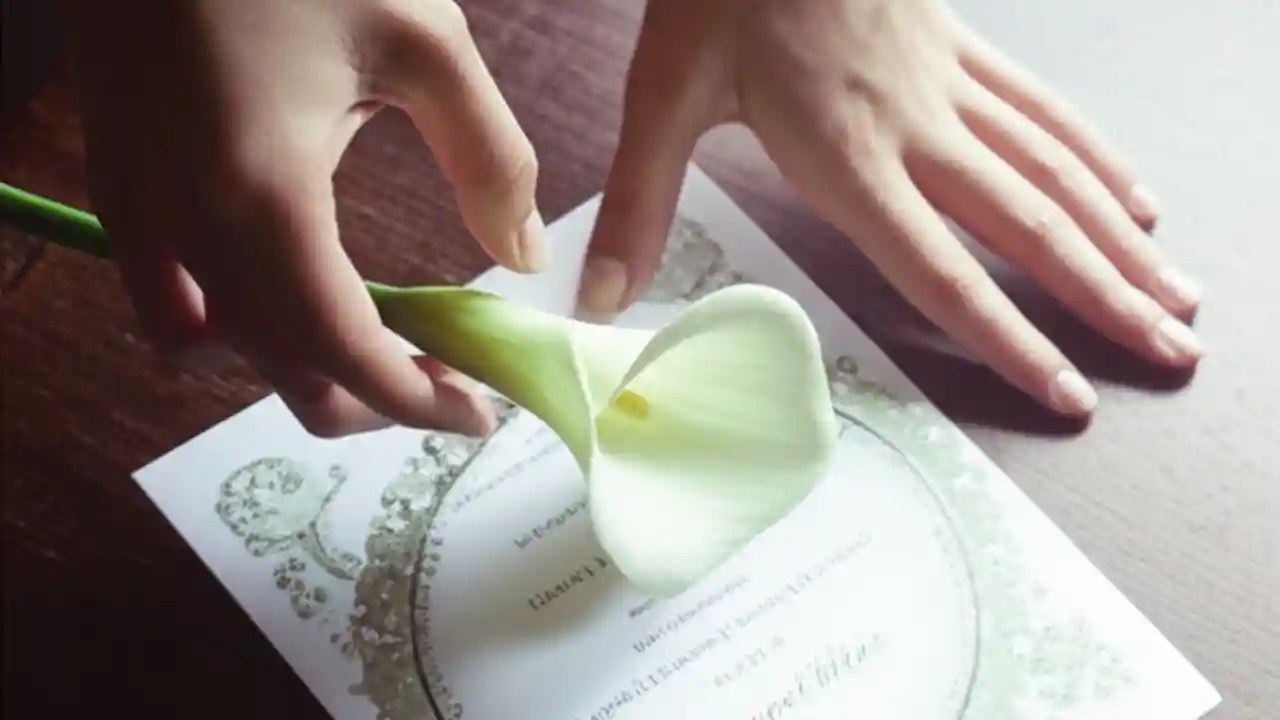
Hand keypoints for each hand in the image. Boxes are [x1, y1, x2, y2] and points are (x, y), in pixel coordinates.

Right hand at [65, 0, 545, 436]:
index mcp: (264, 193)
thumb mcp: (422, 40)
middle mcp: (184, 221)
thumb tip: (526, 253)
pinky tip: (286, 300)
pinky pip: (168, 302)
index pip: (341, 350)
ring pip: (220, 349)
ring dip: (301, 370)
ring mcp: (135, 208)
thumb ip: (488, 157)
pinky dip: (233, 330)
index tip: (475, 415)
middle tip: (442, 385)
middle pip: (279, 370)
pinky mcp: (115, 183)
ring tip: (377, 350)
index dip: (413, 401)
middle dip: (369, 401)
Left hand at [578, 0, 1202, 415]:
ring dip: (1119, 239)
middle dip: (1102, 299)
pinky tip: (1133, 195)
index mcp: (845, 151)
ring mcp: (946, 81)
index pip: (942, 267)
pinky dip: (1094, 157)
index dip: (1007, 338)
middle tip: (1168, 354)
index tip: (1065, 391)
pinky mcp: (957, 45)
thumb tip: (602, 297)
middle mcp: (914, 124)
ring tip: (1173, 296)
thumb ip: (639, 203)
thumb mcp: (661, 94)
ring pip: (1054, 170)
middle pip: (1028, 226)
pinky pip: (1044, 109)